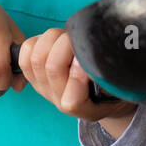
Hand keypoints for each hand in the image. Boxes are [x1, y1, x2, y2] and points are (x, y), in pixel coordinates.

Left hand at [15, 27, 137, 122]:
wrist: (100, 97)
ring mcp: (42, 87)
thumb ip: (112, 78)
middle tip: (80, 40)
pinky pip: (25, 52)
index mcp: (82, 107)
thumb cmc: (113, 88)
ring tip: (68, 39)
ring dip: (53, 40)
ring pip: (37, 57)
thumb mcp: (120, 86)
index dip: (81, 73)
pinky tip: (53, 42)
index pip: (73, 100)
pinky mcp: (33, 74)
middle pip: (52, 67)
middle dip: (67, 45)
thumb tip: (98, 58)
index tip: (91, 57)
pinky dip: (38, 41)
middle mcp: (58, 99)